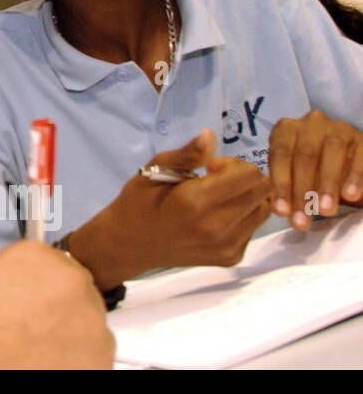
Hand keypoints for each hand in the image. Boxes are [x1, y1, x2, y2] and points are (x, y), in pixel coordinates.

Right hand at [71, 129, 272, 286]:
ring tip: (219, 198)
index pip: (248, 174)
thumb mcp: (156, 170)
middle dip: (244, 178)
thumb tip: (210, 136)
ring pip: (263, 209)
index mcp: (195, 201)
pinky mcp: (231, 258)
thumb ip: (187, 154)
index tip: (210, 169)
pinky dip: (242, 217)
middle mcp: (216, 226)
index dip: (232, 164)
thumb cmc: (140, 201)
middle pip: (262, 190)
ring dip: (247, 198)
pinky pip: (254, 227)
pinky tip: (217, 217)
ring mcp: (226, 246)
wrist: (130, 245)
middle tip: (217, 182)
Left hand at [269, 110, 362, 230]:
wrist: (347, 164)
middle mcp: (311, 123)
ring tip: (325, 210)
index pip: (280, 155)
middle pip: (305, 156)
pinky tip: (350, 196)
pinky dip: (354, 177)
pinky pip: (360, 156)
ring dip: (327, 184)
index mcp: (287, 130)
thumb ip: (286, 188)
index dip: (280, 185)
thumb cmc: (313, 172)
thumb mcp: (295, 177)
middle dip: (302, 191)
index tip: (282, 212)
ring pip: (332, 152)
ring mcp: (339, 128)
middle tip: (303, 219)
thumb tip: (280, 209)